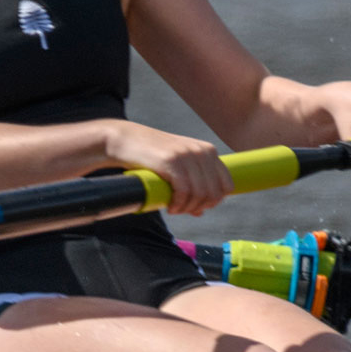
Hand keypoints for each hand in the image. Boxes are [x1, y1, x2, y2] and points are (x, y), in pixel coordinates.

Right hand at [102, 120, 229, 216]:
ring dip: (187, 208)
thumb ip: (192, 184)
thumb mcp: (176, 166)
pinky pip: (184, 191)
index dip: (213, 201)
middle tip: (182, 210)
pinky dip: (178, 204)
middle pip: (214, 193)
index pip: (226, 185)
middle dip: (199, 207)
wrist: (124, 139)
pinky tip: (170, 207)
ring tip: (174, 209)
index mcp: (208, 150)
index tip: (196, 206)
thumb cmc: (150, 155)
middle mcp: (201, 151)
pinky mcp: (171, 161)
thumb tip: (200, 212)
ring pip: (200, 194)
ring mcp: (187, 155)